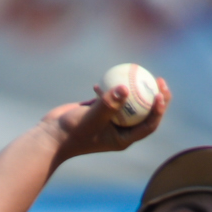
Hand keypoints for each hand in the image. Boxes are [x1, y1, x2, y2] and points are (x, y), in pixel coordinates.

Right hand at [43, 78, 171, 162]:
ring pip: (128, 102)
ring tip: (140, 72)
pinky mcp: (99, 111)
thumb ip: (109, 104)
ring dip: (135, 88)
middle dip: (154, 96)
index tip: (160, 94)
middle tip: (160, 80)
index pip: (149, 125)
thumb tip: (125, 87)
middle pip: (144, 112)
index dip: (159, 110)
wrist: (51, 136)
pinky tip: (105, 78)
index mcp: (124, 138)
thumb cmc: (73, 132)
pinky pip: (110, 96)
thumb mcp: (92, 118)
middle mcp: (120, 130)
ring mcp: (110, 120)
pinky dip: (109, 87)